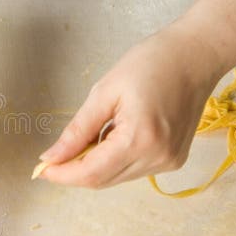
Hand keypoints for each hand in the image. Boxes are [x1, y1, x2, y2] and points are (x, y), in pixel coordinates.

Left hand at [35, 22, 221, 188]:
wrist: (196, 55)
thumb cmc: (151, 63)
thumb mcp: (105, 92)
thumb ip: (77, 130)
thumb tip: (52, 157)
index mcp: (140, 139)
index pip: (91, 173)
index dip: (62, 175)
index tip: (40, 168)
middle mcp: (157, 158)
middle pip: (103, 181)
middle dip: (74, 172)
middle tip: (53, 157)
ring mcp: (168, 162)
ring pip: (117, 178)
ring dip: (94, 166)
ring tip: (91, 135)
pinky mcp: (174, 160)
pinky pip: (133, 169)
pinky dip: (114, 160)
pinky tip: (113, 137)